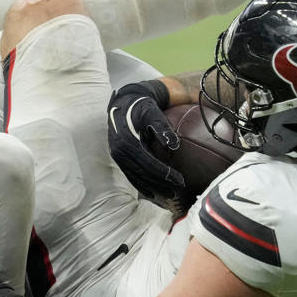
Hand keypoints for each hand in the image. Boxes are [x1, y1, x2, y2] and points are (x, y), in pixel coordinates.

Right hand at [107, 81, 185, 199]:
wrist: (125, 102)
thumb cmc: (142, 106)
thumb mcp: (152, 112)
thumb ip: (163, 127)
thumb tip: (175, 145)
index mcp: (128, 141)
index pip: (149, 163)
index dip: (164, 174)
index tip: (180, 180)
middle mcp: (120, 151)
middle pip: (142, 174)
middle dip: (160, 184)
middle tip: (177, 192)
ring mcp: (117, 155)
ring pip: (136, 177)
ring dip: (152, 188)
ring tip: (169, 194)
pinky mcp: (118, 157)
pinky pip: (130, 175)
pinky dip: (141, 185)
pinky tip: (152, 192)